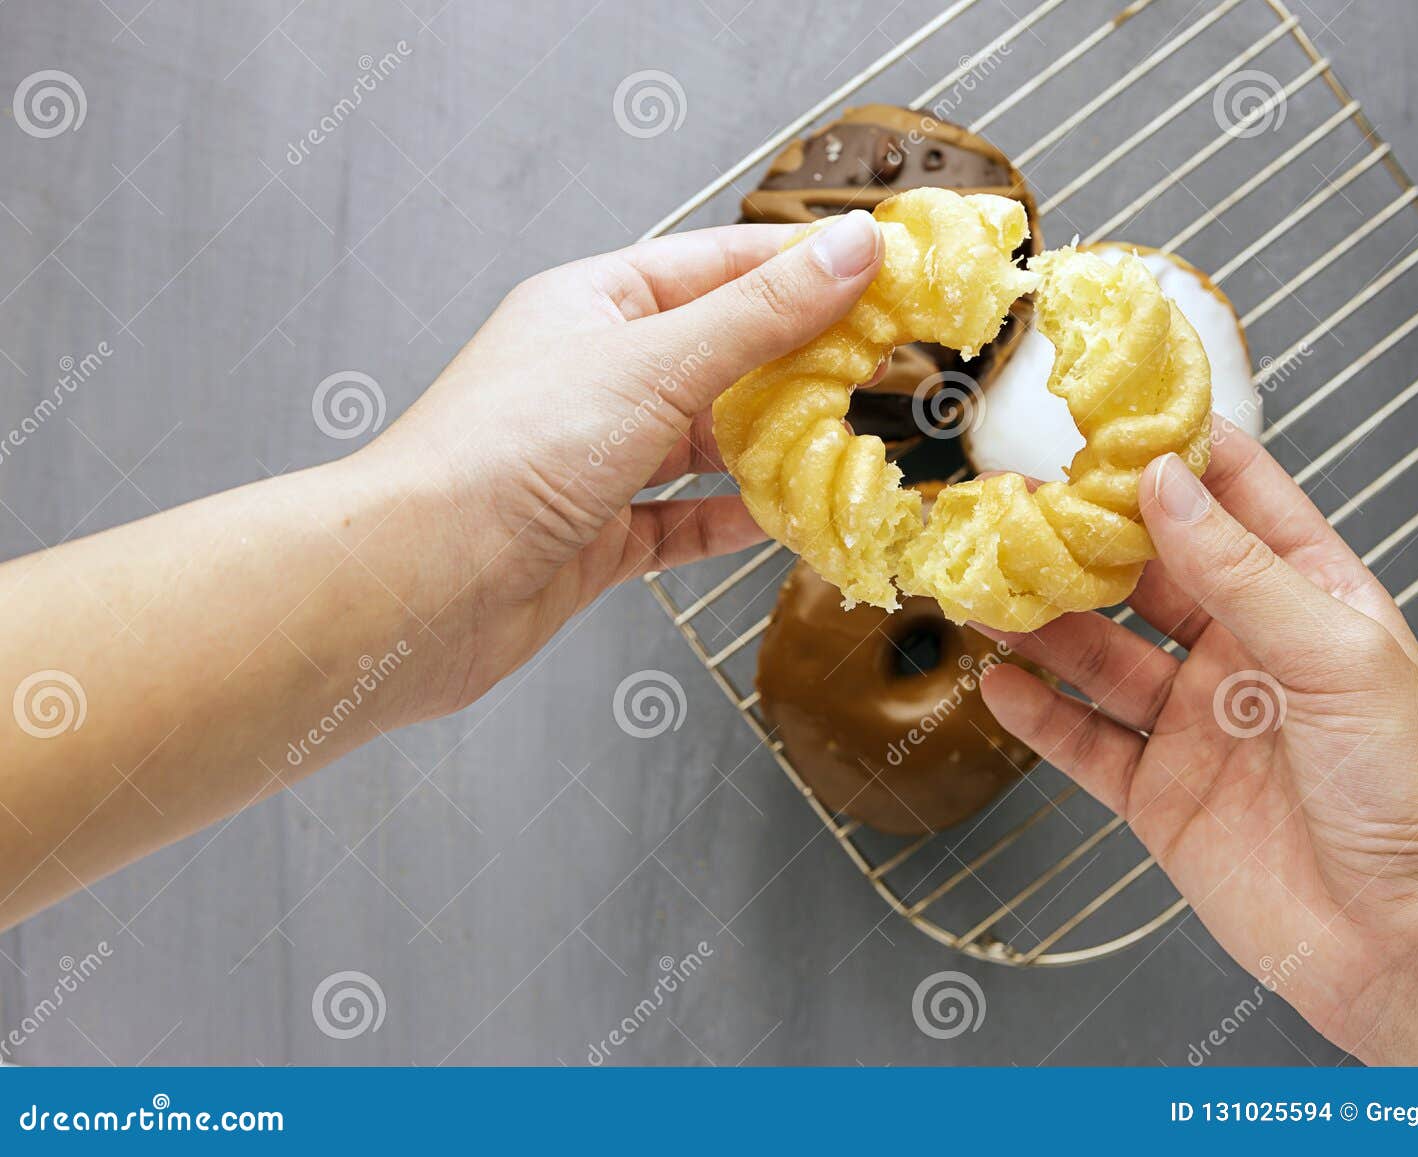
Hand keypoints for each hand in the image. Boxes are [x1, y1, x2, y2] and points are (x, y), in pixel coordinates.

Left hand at [360, 211, 882, 712]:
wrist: (415, 589)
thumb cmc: (506, 454)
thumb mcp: (652, 365)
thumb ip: (761, 315)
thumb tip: (853, 248)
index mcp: (593, 305)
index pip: (718, 267)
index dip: (801, 267)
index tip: (885, 273)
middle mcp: (593, 377)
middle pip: (719, 357)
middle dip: (799, 364)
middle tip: (886, 368)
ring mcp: (594, 462)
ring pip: (706, 445)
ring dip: (774, 449)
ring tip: (853, 445)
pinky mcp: (597, 539)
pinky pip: (685, 521)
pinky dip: (736, 521)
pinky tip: (788, 520)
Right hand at [978, 420, 1417, 1063]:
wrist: (1412, 948)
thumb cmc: (1413, 795)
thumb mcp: (1336, 659)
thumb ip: (1241, 573)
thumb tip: (1168, 483)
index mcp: (1308, 600)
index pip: (1235, 500)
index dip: (1174, 453)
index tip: (1106, 414)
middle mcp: (1246, 653)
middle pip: (1145, 575)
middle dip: (1079, 538)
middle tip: (1009, 504)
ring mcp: (1198, 725)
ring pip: (1100, 656)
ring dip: (1043, 623)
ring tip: (985, 590)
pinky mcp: (1159, 795)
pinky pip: (1084, 742)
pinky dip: (1037, 713)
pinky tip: (997, 681)